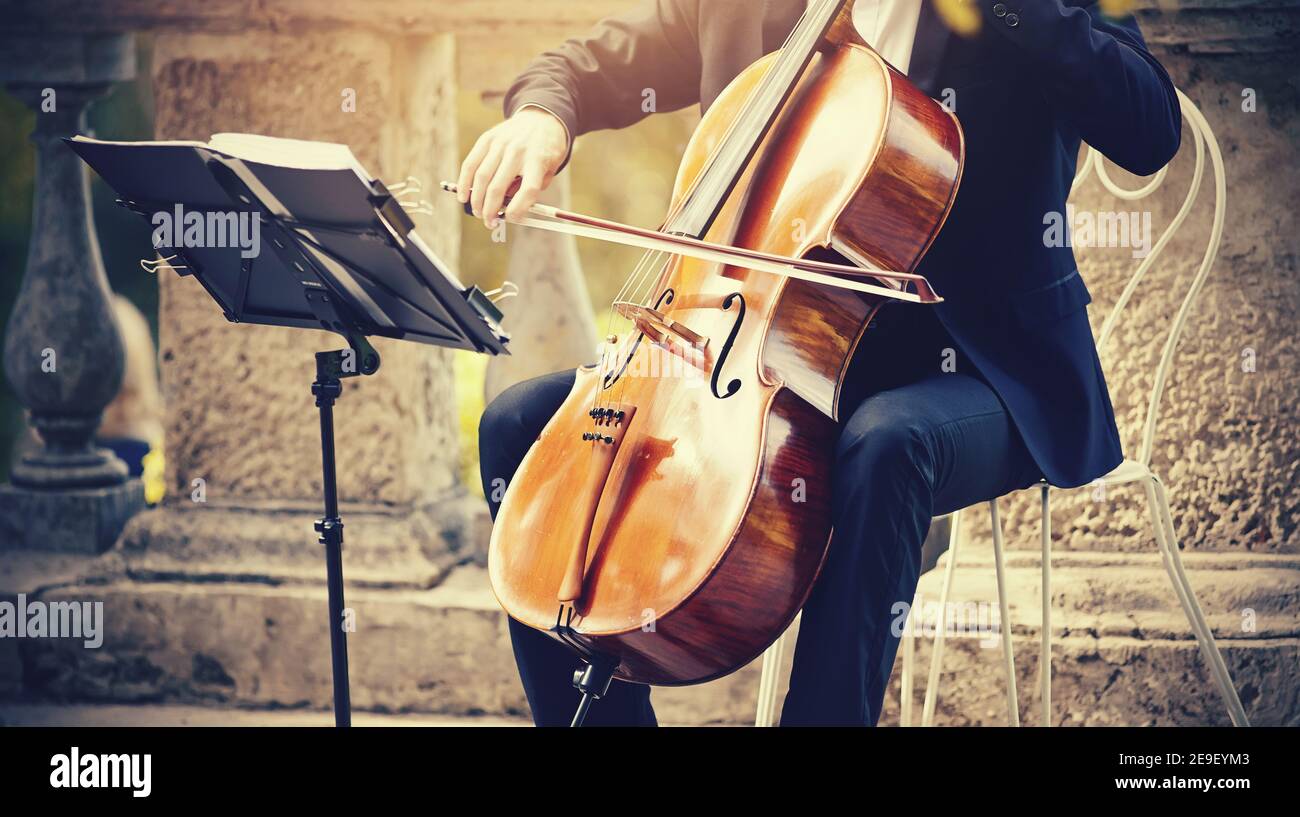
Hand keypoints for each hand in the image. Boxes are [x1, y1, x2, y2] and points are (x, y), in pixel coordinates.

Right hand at [456, 106, 568, 228]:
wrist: (541, 118)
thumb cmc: (545, 151)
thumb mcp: (548, 171)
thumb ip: (530, 189)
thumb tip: (506, 210)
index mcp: (538, 160)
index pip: (528, 189)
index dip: (518, 209)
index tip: (511, 219)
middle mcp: (517, 151)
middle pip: (498, 186)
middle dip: (490, 210)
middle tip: (489, 223)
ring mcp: (500, 143)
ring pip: (481, 177)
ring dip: (477, 200)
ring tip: (479, 213)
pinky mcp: (486, 139)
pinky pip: (471, 163)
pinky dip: (464, 182)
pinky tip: (463, 196)